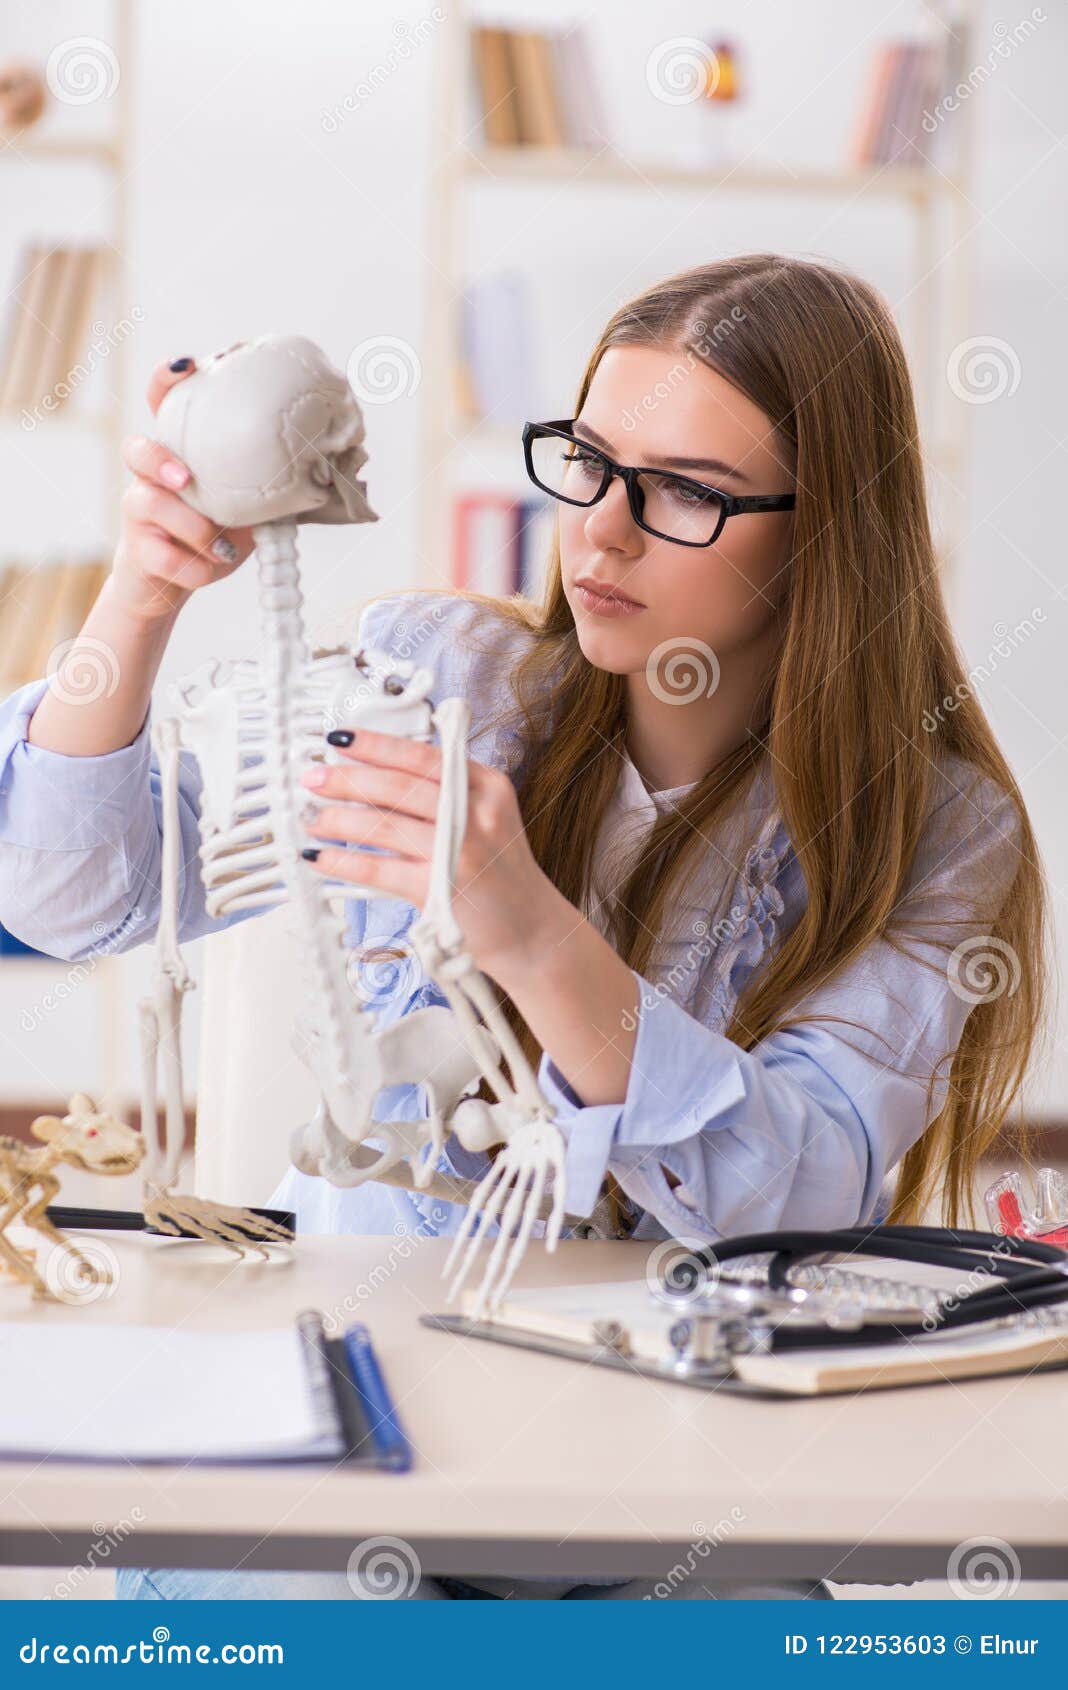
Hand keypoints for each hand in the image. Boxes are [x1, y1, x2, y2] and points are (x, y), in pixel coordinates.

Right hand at [111, 357, 255, 623]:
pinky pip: (162, 557)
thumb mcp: (247, 506)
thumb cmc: (214, 536)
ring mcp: (140, 512)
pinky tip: (211, 570)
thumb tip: (333, 461)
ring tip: (219, 544)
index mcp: (181, 455)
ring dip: (190, 526)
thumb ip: (270, 483)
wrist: (175, 583)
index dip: (168, 381)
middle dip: (161, 459)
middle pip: (136, 449)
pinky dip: (194, 568)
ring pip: (148, 504)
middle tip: (186, 479)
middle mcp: (152, 477)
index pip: (162, 406)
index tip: (188, 366)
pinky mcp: (139, 551)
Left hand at [299, 727, 566, 983]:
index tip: (339, 740)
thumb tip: (374, 774)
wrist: (531, 931)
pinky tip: (321, 857)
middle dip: (346, 780)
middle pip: (397, 786)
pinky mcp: (439, 890)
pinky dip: (343, 861)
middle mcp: (476, 814)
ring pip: (383, 824)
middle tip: (313, 779)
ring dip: (338, 820)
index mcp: (487, 786)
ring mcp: (458, 852)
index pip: (422, 755)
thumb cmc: (499, 873)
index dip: (375, 745)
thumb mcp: (486, 818)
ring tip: (314, 819)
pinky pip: (378, 868)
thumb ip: (447, 791)